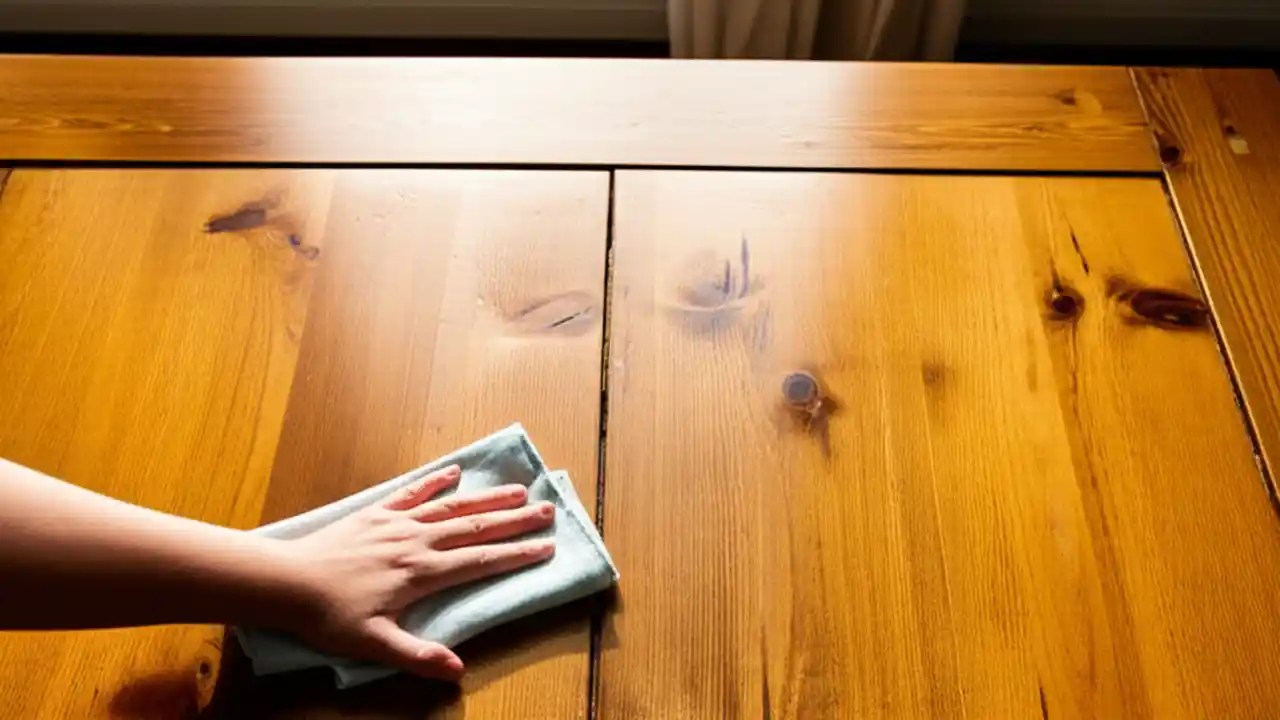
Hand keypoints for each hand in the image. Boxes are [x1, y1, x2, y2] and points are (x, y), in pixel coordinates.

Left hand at [274, 464, 554, 680]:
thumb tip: (459, 670)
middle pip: (475, 528)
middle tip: (548, 510)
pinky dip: (434, 482)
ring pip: (451, 507)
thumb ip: (418, 656)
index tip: (546, 548)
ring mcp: (396, 524)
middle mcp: (416, 542)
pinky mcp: (375, 514)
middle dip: (514, 521)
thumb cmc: (329, 617)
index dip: (516, 555)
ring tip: (518, 491)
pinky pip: (412, 492)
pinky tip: (453, 472)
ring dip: (486, 498)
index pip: (480, 561)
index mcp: (421, 573)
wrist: (285, 582)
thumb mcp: (374, 645)